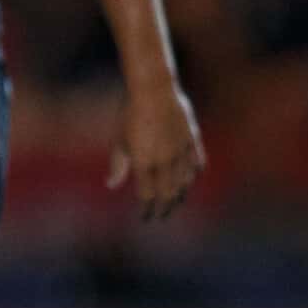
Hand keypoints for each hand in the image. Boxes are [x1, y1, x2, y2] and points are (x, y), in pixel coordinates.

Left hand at [108, 81, 202, 220]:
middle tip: (163, 214)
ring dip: (180, 192)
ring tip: (177, 201)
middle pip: (167, 191)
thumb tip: (111, 185)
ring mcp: (181, 150)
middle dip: (165, 205)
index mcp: (145, 162)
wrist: (154, 90)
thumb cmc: (130, 114)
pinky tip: (192, 177)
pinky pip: (196, 162)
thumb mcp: (120, 140)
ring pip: (184, 179)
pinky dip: (194, 172)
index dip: (147, 207)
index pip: (148, 194)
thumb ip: (118, 165)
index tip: (146, 217)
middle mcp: (165, 160)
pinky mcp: (192, 139)